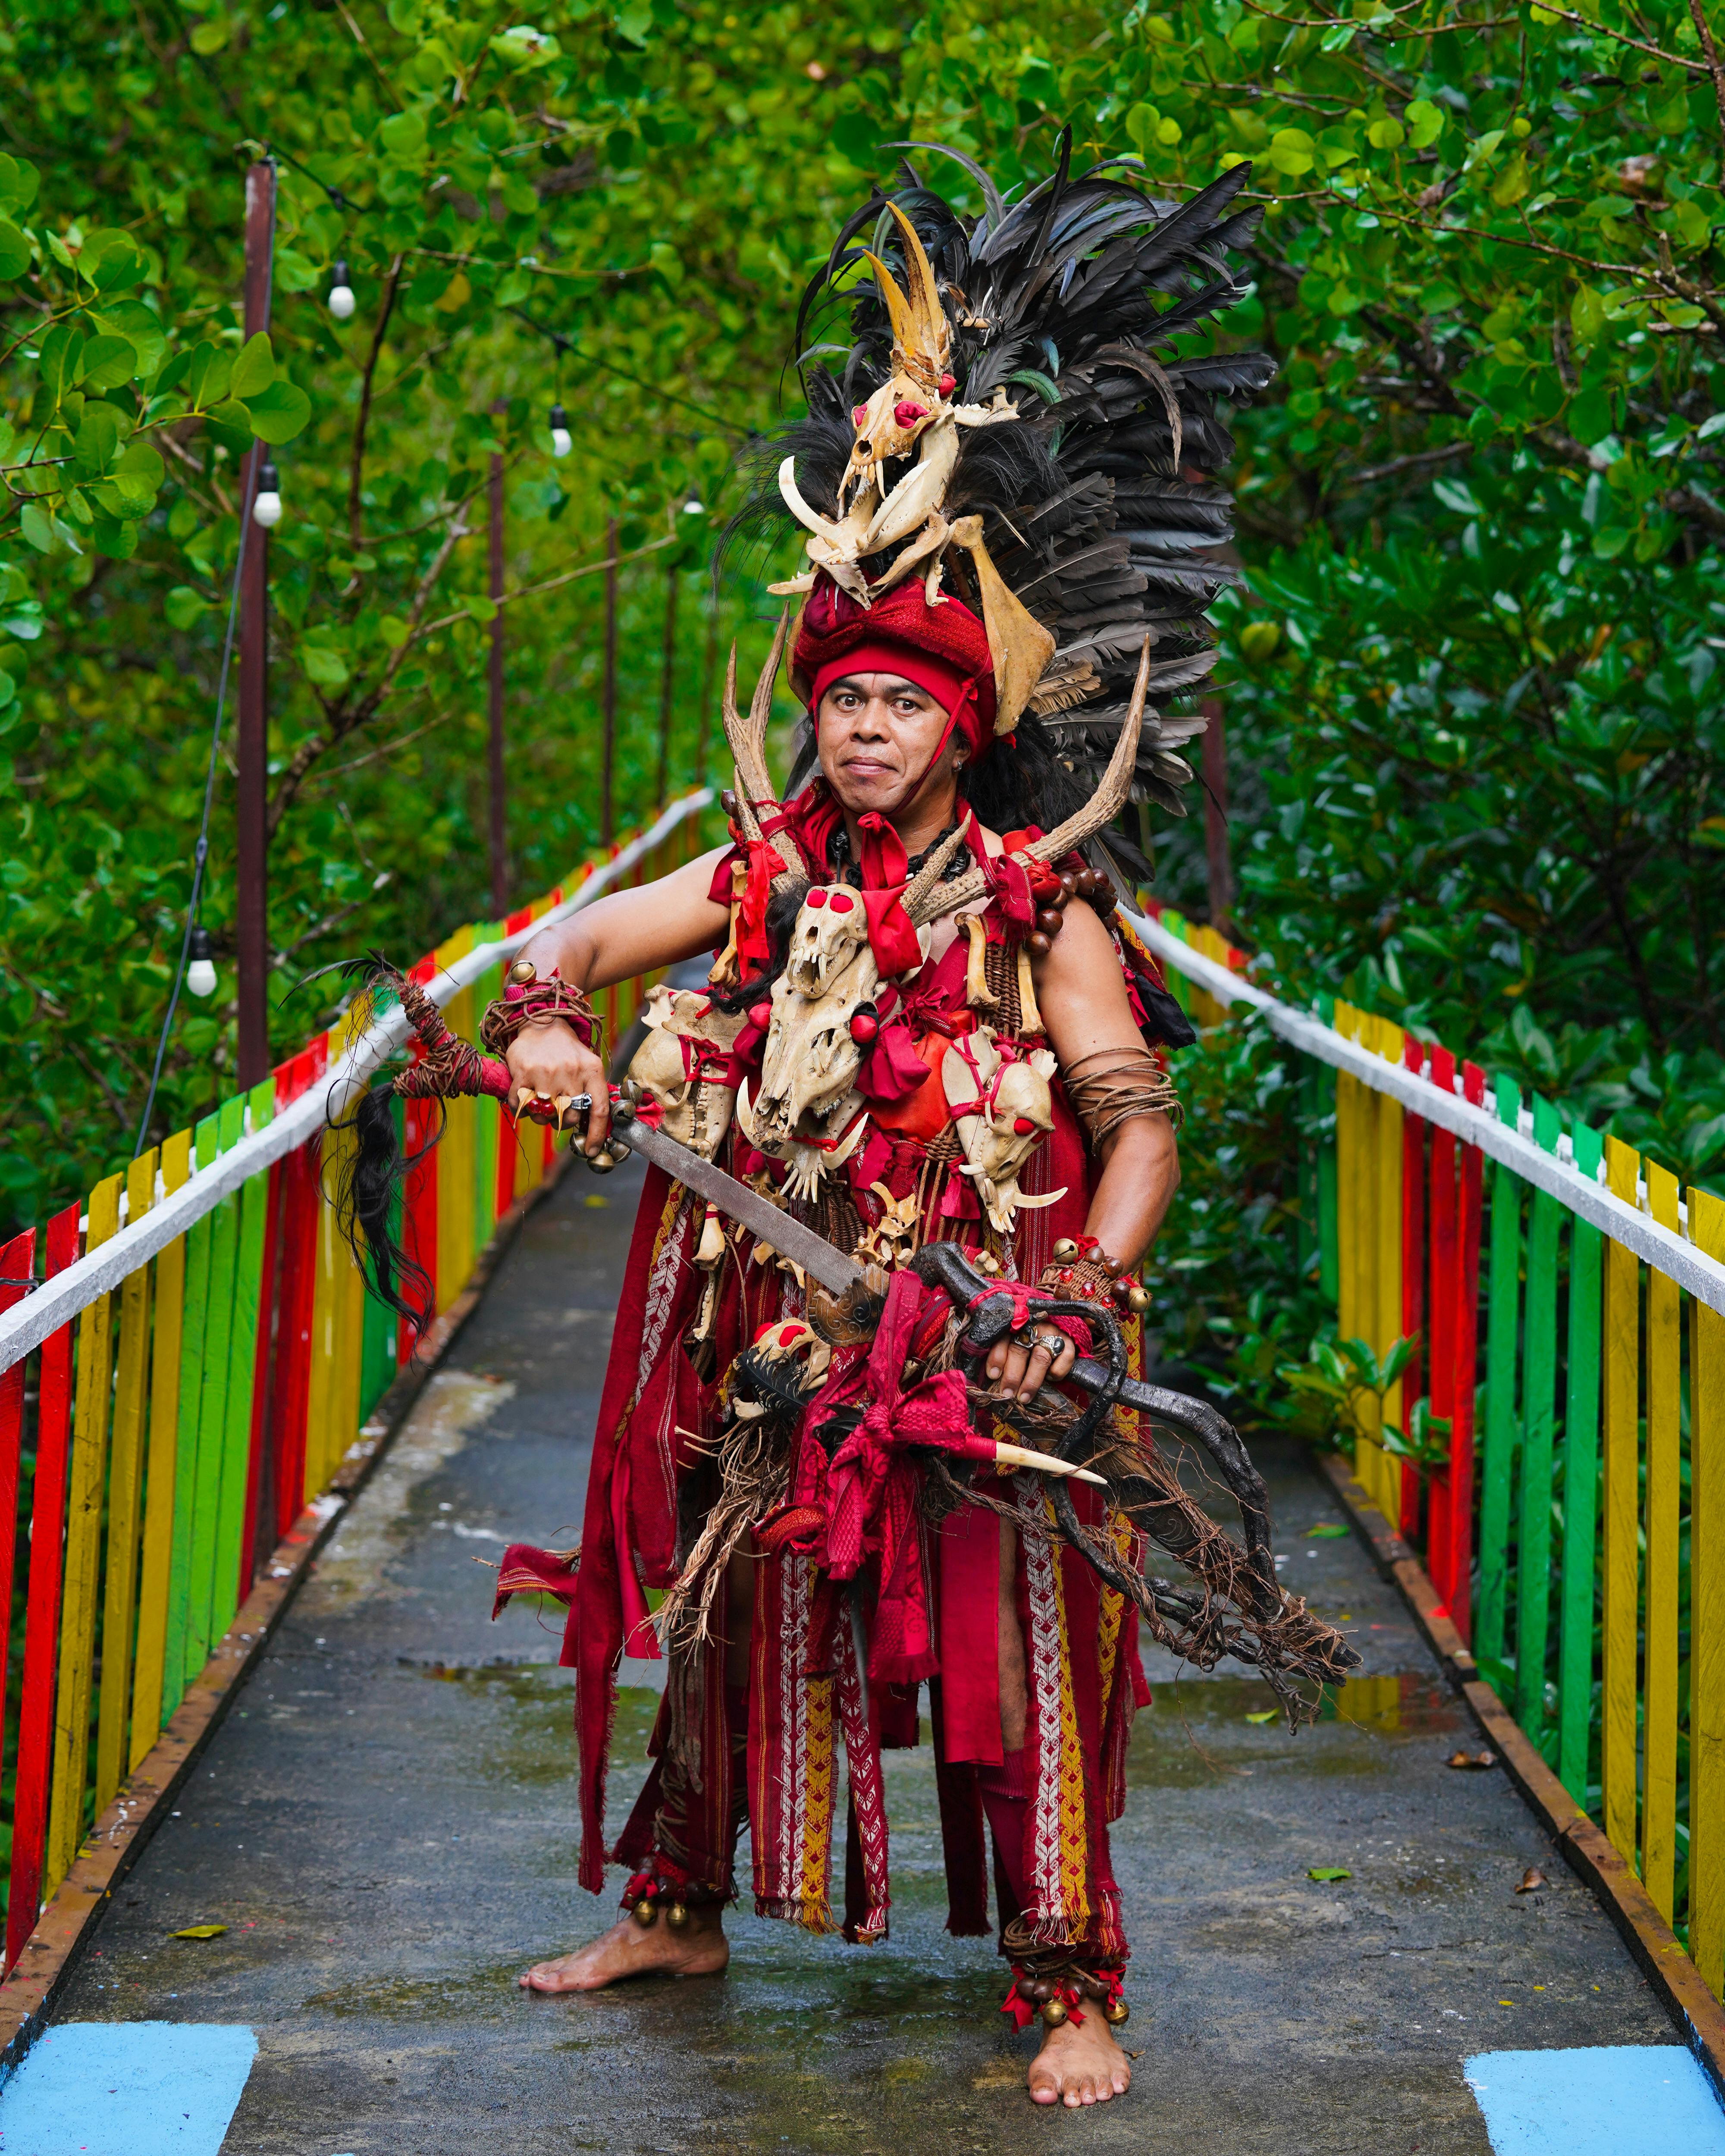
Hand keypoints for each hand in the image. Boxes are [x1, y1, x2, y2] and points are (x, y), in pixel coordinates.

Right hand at [505, 1018, 611, 1155]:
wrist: (542, 1023)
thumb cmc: (567, 1051)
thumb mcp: (589, 1065)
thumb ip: (592, 1093)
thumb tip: (594, 1127)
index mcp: (591, 1071)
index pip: (598, 1110)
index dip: (596, 1134)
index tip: (591, 1149)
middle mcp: (570, 1072)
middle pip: (569, 1118)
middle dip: (563, 1122)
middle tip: (558, 1113)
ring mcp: (545, 1073)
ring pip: (543, 1116)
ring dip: (541, 1117)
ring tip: (541, 1103)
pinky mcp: (523, 1073)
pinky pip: (520, 1105)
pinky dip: (521, 1109)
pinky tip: (524, 1099)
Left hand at [986, 1322, 1076, 1402]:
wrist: (1050, 1336)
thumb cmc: (1025, 1346)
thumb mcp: (1010, 1346)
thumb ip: (1002, 1357)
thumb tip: (993, 1378)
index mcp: (1013, 1328)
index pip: (1002, 1340)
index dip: (997, 1358)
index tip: (993, 1375)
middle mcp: (1032, 1328)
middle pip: (1020, 1351)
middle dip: (1012, 1376)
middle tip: (1008, 1393)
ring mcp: (1050, 1333)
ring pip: (1040, 1358)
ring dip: (1031, 1381)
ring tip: (1024, 1397)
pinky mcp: (1067, 1341)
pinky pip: (1065, 1357)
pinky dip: (1057, 1371)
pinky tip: (1050, 1378)